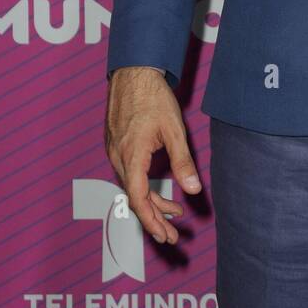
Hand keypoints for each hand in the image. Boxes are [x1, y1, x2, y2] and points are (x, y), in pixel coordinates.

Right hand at [105, 67, 201, 244]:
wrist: (133, 72)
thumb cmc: (153, 97)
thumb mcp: (174, 129)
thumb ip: (183, 160)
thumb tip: (193, 189)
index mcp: (131, 156)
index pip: (138, 199)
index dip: (152, 221)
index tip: (166, 236)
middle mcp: (118, 157)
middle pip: (134, 198)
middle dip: (154, 218)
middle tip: (173, 235)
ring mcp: (114, 151)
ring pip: (131, 186)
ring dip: (151, 202)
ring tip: (174, 211)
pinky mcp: (115, 145)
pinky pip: (128, 174)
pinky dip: (143, 186)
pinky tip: (158, 188)